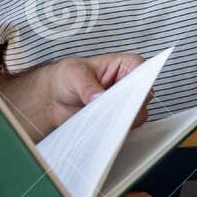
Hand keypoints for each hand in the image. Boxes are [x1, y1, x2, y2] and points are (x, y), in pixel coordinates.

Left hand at [1, 52, 147, 138]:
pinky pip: (125, 128)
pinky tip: (100, 128)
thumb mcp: (74, 75)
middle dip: (131, 105)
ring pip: (138, 115)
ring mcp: (125, 104)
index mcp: (124, 65)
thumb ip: (88, 86)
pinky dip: (115, 130)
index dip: (140, 83)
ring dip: (122, 120)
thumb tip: (99, 97)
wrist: (53, 98)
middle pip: (144, 96)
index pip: (143, 71)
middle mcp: (129, 85)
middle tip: (112, 110)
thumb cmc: (66, 77)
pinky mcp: (118, 120)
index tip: (129, 96)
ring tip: (102, 119)